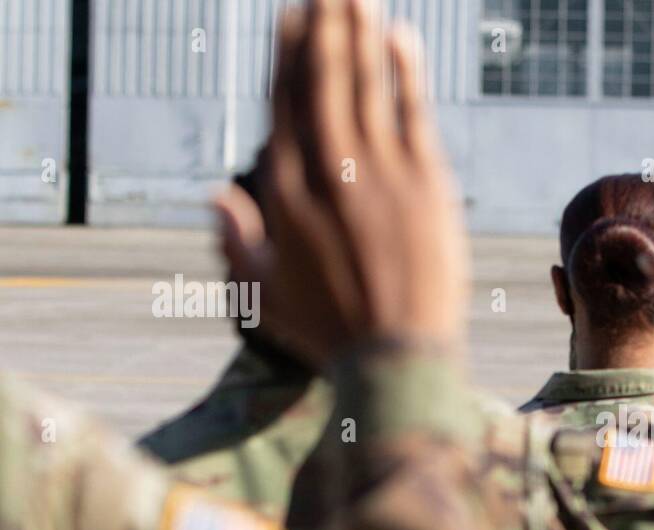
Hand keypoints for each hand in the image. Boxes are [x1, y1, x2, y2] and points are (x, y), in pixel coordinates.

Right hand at [258, 0, 468, 366]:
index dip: (288, 54)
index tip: (292, 17)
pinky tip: (401, 37)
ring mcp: (381, 175)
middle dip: (323, 25)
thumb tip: (214, 194)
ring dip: (361, 33)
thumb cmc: (328, 333)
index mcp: (286, 191)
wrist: (396, 359)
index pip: (285, 103)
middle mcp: (330, 171)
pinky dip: (406, 73)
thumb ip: (235, 240)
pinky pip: (413, 114)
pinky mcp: (426, 186)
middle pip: (325, 80)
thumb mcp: (263, 294)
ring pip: (367, 85)